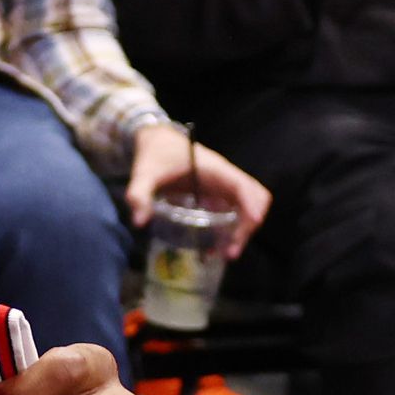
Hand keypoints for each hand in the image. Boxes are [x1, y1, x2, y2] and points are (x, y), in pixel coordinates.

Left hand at [124, 123, 269, 258]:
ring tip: (222, 254)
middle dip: (248, 226)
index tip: (245, 230)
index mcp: (215, 170)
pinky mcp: (218, 193)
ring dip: (242, 230)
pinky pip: (236, 210)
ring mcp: (225, 185)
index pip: (244, 187)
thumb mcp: (143, 174)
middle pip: (255, 200)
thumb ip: (139, 194)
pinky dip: (232, 228)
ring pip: (249, 207)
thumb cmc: (155, 154)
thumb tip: (139, 222)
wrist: (157, 141)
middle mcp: (226, 177)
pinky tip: (214, 246)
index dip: (251, 207)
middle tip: (229, 251)